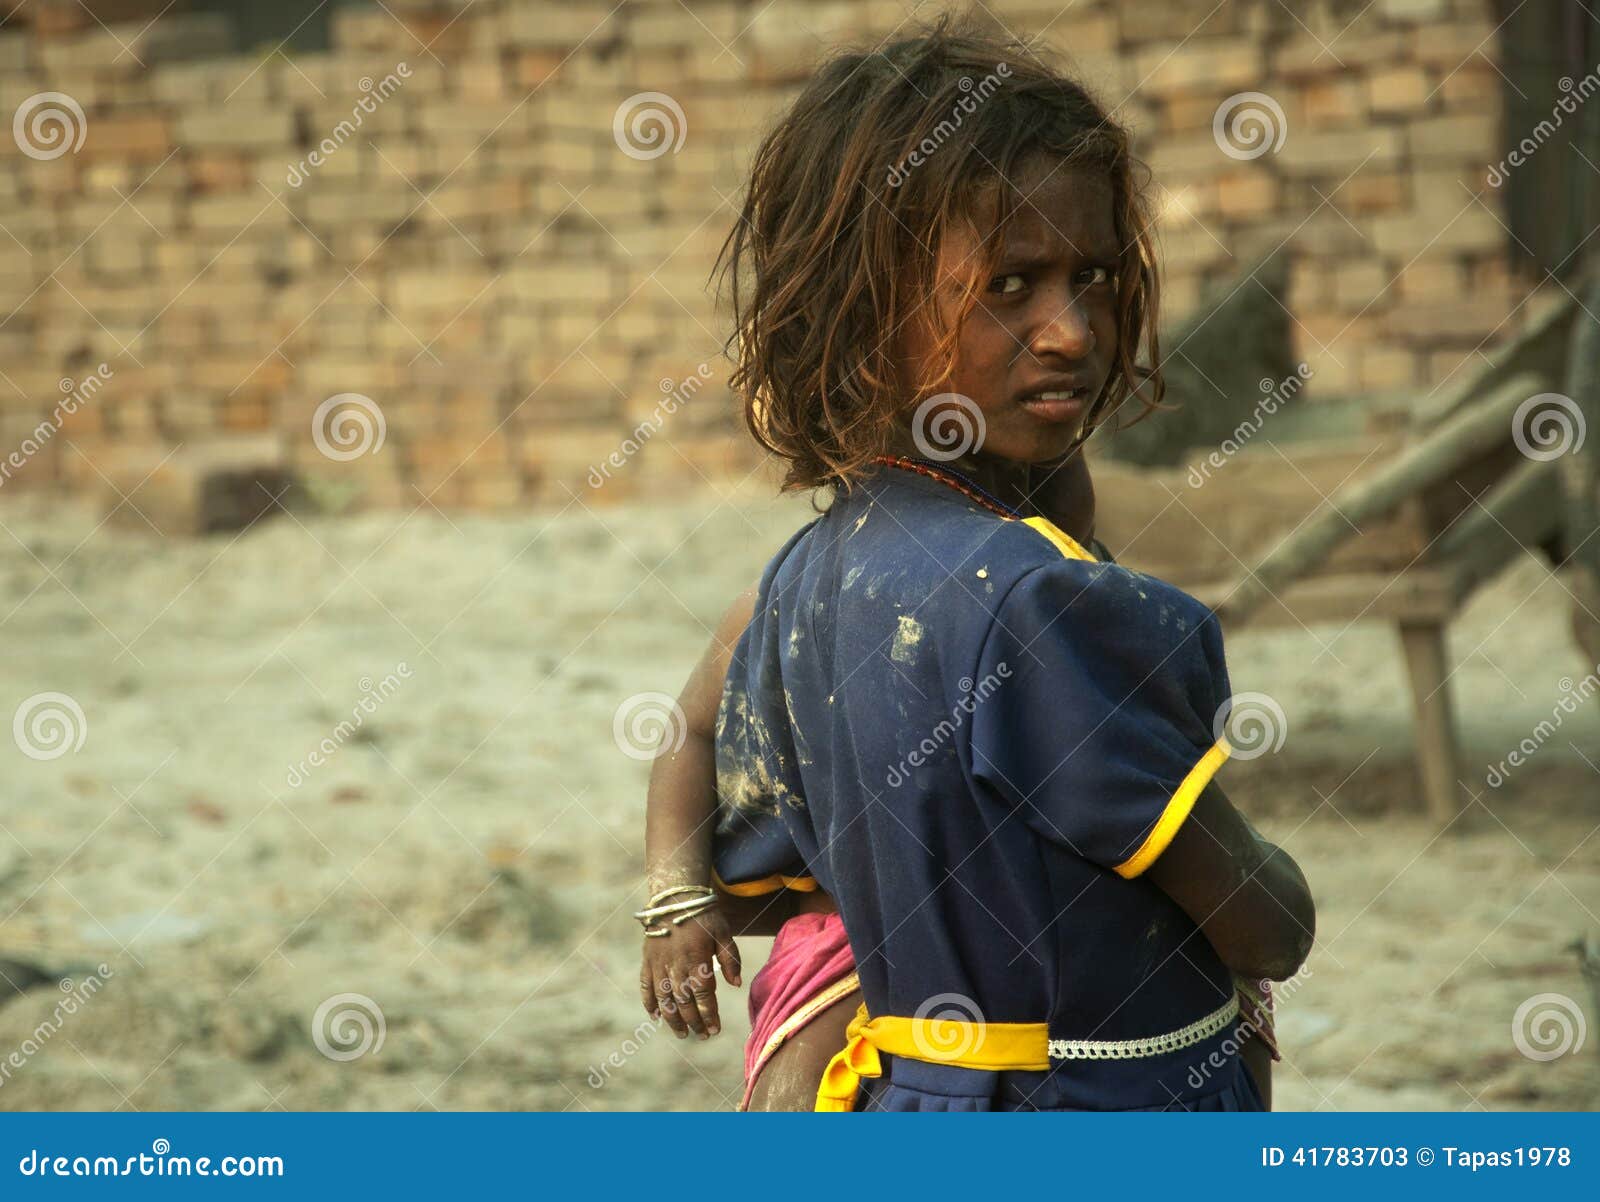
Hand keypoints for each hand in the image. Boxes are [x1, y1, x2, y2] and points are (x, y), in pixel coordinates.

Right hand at [639, 906, 741, 1038]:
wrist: (674, 896)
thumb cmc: (703, 915)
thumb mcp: (723, 932)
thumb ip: (731, 958)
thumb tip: (736, 984)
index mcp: (697, 959)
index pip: (703, 995)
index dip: (709, 1015)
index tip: (715, 1030)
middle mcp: (676, 965)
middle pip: (684, 1002)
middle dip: (694, 1022)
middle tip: (703, 1036)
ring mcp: (659, 964)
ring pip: (664, 999)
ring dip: (673, 1019)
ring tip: (682, 1033)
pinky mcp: (647, 960)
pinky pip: (646, 986)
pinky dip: (649, 1002)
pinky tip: (655, 1016)